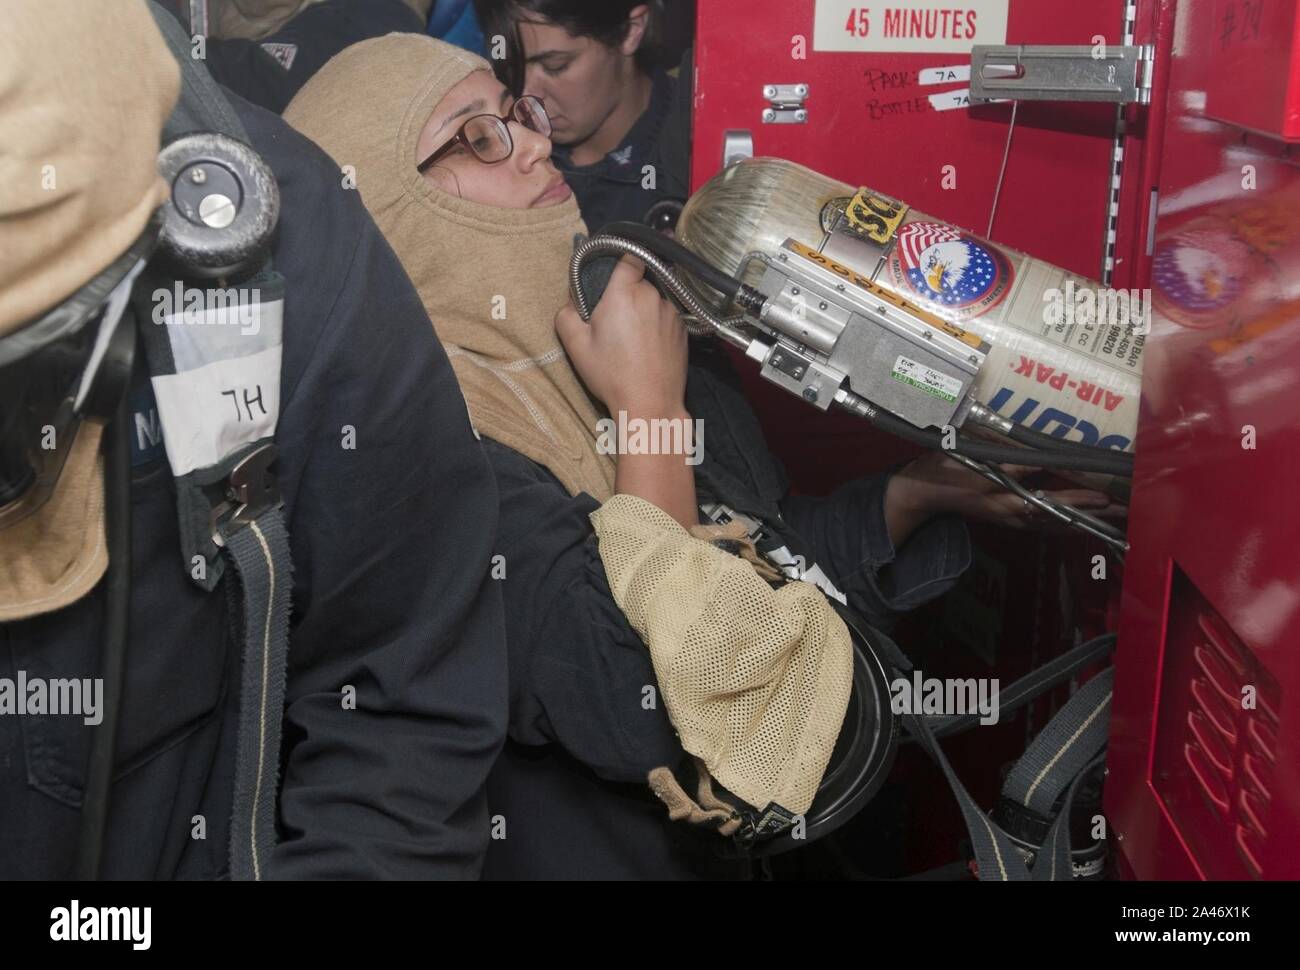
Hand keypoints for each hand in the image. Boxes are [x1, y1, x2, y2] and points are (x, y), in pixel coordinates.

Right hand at [554, 254, 687, 417]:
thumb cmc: (612, 375)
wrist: (650, 404)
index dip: (620, 261)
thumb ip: (567, 313)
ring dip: (642, 312)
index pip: (628, 257)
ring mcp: (671, 312)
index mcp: (624, 293)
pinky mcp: (683, 329)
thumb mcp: (576, 346)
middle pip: (638, 282)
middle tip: (612, 323)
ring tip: (631, 341)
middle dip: (625, 296)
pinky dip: (656, 326)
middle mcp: (652, 296)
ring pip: (653, 300)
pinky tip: (646, 349)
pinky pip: (665, 317)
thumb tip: (573, 300)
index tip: (612, 274)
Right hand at [883, 451, 1123, 545]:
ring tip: (1111, 517)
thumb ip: (1013, 462)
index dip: (1081, 501)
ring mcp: (1012, 520)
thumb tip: (1045, 461)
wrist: (922, 491)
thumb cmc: (947, 472)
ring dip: (1084, 521)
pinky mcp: (1008, 518)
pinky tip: (1077, 520)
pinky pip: (1044, 525)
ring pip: (1056, 524)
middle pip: (1063, 518)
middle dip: (1093, 516)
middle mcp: (1016, 516)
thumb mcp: (979, 461)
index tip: (1107, 499)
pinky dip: (1065, 523)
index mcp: (1009, 502)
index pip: (1054, 502)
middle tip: (1124, 513)